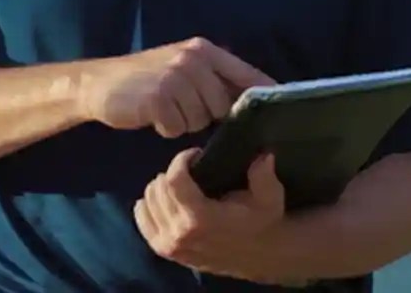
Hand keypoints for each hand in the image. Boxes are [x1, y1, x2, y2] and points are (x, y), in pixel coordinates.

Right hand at [81, 37, 274, 136]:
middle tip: (181, 107)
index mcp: (204, 50)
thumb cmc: (145, 79)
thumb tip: (254, 103)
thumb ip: (214, 79)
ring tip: (164, 109)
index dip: (267, 97)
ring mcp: (175, 77)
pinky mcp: (158, 97)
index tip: (285, 115)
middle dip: (206, 114)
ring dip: (183, 122)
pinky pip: (177, 128)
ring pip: (200, 119)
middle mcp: (192, 59)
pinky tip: (152, 116)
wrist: (98, 83)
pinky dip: (166, 128)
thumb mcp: (181, 67)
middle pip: (223, 105)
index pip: (248, 76)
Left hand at [135, 149, 290, 282]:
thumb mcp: (269, 199)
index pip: (174, 180)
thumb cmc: (262, 223)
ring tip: (180, 184)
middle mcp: (179, 233)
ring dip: (161, 186)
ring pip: (147, 199)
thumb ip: (264, 176)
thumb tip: (262, 155)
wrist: (260, 256)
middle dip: (173, 172)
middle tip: (190, 170)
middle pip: (158, 187)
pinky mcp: (162, 249)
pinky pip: (141, 217)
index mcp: (201, 220)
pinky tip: (165, 199)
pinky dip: (149, 204)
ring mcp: (168, 243)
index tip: (195, 154)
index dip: (181, 160)